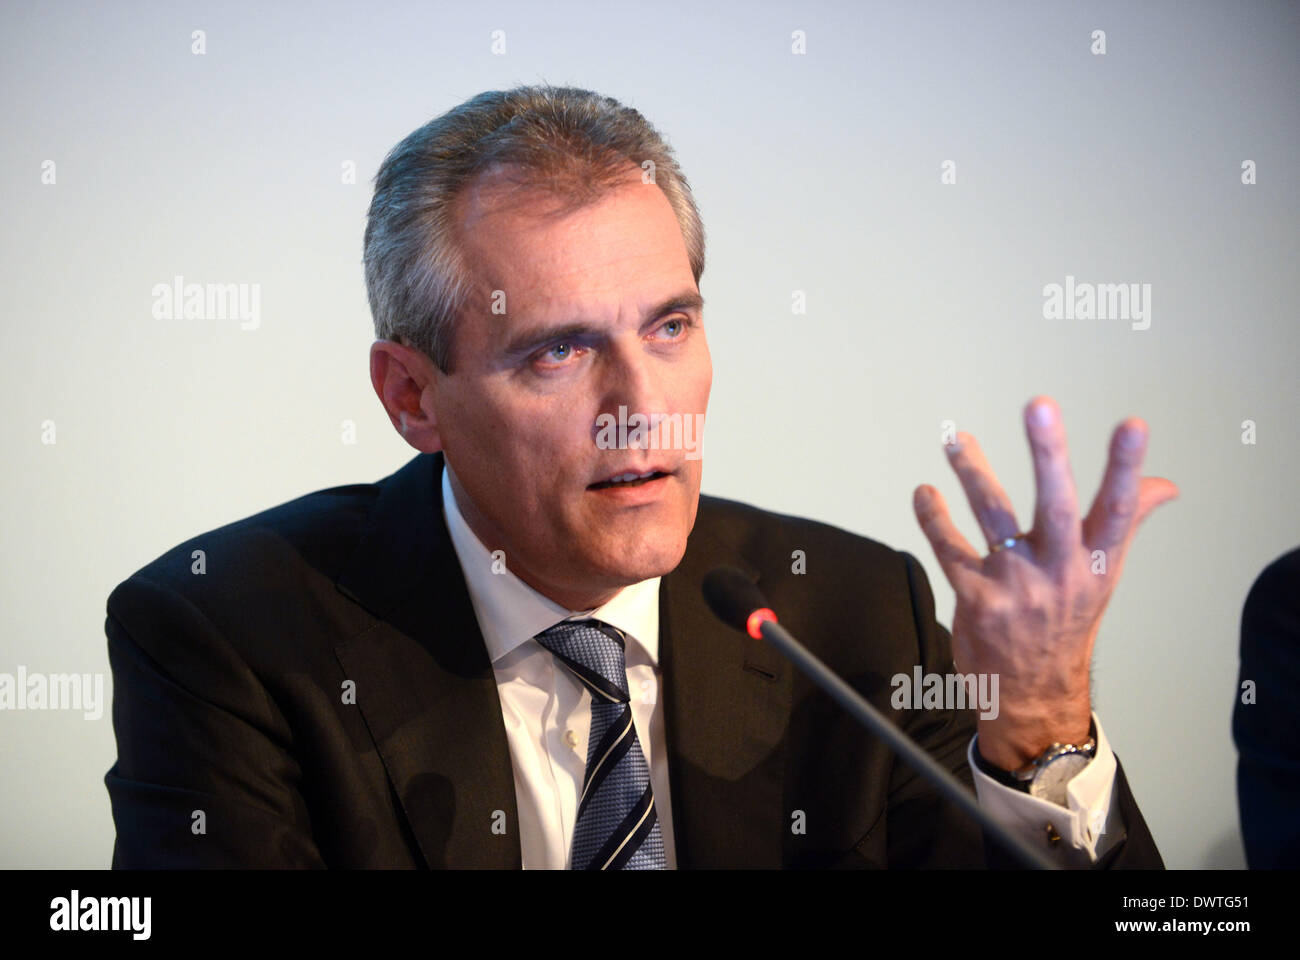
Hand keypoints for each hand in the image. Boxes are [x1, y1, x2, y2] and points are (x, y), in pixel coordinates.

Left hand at [912, 396, 1178, 770]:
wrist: (1032, 692)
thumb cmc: (1067, 620)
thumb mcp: (1104, 575)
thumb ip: (1128, 520)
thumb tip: (1167, 484)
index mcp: (1096, 562)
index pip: (1118, 510)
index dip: (1126, 468)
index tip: (1134, 425)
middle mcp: (1059, 571)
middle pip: (1055, 506)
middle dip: (1049, 455)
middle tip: (1040, 406)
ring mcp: (1016, 586)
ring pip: (993, 516)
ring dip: (972, 472)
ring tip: (956, 439)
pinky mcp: (976, 598)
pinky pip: (950, 549)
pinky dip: (933, 517)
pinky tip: (925, 493)